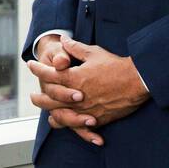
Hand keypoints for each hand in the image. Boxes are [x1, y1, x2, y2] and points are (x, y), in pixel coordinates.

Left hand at [27, 36, 149, 145]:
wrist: (138, 81)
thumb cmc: (116, 66)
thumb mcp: (94, 53)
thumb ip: (76, 48)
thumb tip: (64, 40)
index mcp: (74, 78)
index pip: (49, 74)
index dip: (38, 69)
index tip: (31, 65)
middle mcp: (77, 96)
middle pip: (51, 99)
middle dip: (39, 98)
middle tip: (32, 96)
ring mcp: (86, 110)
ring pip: (62, 115)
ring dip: (51, 113)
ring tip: (46, 112)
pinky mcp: (97, 119)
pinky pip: (79, 126)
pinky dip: (70, 126)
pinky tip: (64, 125)